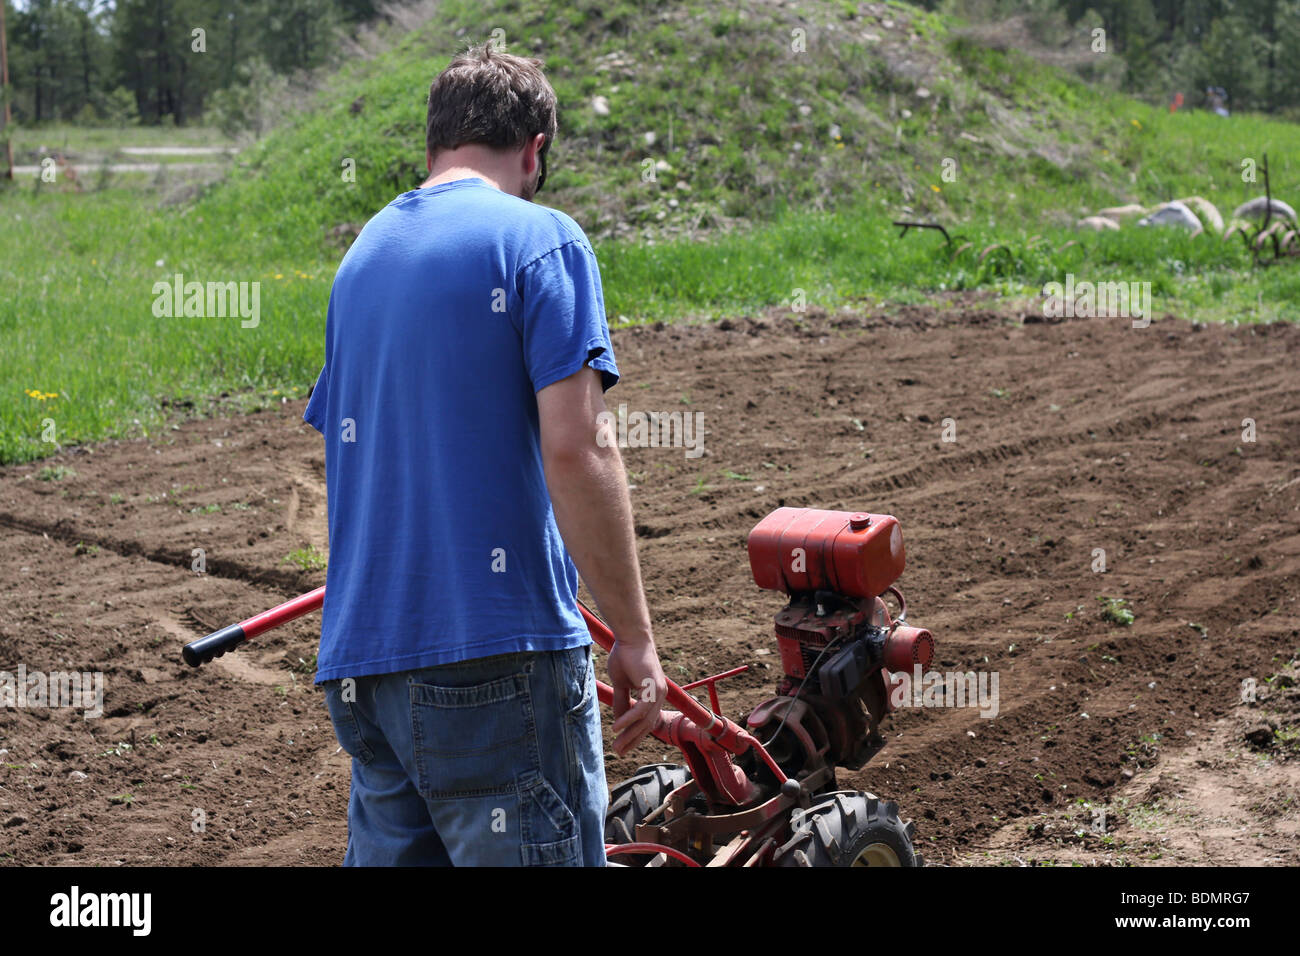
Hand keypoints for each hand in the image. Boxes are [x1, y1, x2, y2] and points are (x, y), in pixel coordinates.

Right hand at [606, 637, 666, 756]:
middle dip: (632, 740)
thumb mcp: (621, 684)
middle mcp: (660, 694)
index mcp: (654, 694)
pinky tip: (617, 727)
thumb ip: (622, 701)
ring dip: (630, 734)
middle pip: (647, 725)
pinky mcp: (653, 687)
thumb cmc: (625, 656)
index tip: (622, 746)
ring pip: (645, 720)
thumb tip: (619, 722)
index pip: (646, 721)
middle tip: (619, 752)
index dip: (634, 735)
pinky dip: (629, 719)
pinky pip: (641, 709)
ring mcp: (658, 691)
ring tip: (616, 745)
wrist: (629, 638)